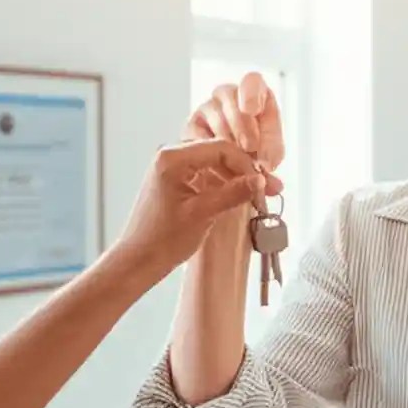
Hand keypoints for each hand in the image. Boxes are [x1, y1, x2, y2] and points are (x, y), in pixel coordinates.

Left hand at [113, 139, 266, 275]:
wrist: (138, 260)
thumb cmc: (162, 239)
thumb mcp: (203, 214)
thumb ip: (233, 193)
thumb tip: (260, 181)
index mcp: (172, 158)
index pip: (221, 148)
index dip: (247, 165)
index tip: (264, 183)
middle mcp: (170, 155)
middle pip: (219, 152)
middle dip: (245, 170)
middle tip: (269, 188)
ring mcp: (171, 167)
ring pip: (214, 163)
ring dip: (237, 178)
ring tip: (259, 195)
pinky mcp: (175, 179)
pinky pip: (205, 173)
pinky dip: (224, 184)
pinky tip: (240, 196)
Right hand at [184, 72, 284, 196]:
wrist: (230, 175)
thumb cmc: (255, 157)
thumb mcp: (269, 158)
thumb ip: (271, 161)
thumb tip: (271, 176)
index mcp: (254, 96)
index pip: (252, 81)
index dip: (251, 92)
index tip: (253, 110)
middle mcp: (228, 97)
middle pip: (229, 94)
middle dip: (241, 121)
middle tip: (249, 147)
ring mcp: (207, 109)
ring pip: (212, 110)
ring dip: (226, 135)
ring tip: (236, 159)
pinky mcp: (190, 127)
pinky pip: (195, 130)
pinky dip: (206, 146)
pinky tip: (216, 163)